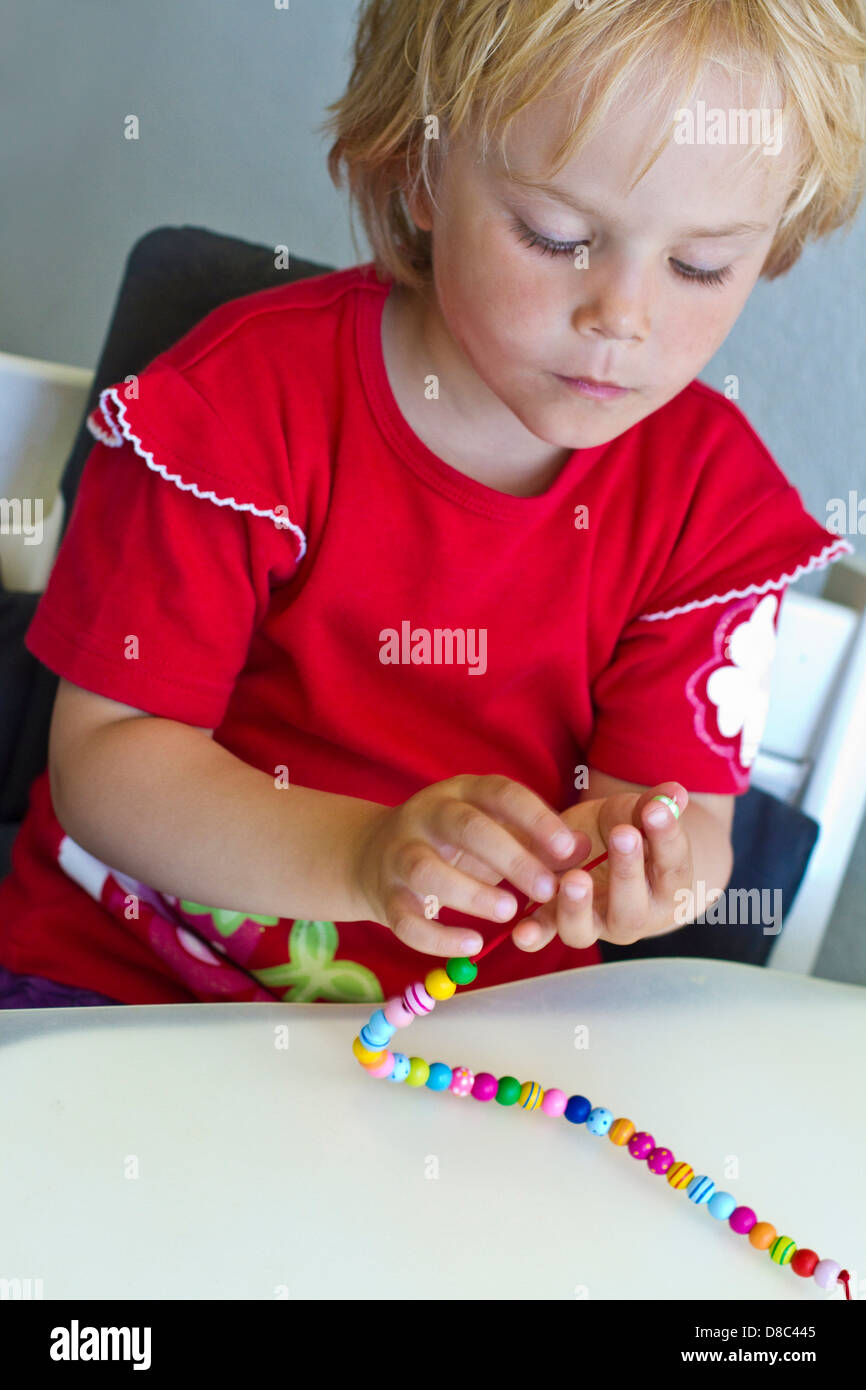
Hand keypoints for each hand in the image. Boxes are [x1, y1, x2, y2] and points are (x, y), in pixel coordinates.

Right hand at [355, 773, 592, 957]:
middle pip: (466, 828)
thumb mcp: (493, 827)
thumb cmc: (454, 842)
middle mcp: (427, 816)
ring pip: (428, 871)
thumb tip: (582, 850)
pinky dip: (438, 937)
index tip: (568, 849)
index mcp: (461, 793)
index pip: (501, 793)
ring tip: (510, 913)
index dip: (536, 819)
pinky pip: (406, 920)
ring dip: (471, 894)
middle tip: (547, 890)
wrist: (374, 854)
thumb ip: (535, 838)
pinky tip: (472, 945)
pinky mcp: (385, 897)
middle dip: (511, 858)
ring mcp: (400, 855)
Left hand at [511, 782, 691, 951]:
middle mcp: (634, 915)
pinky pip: (547, 933)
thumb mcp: (638, 814)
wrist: (602, 851)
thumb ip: (654, 805)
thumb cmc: (628, 829)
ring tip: (575, 878)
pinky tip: (522, 931)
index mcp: (667, 887)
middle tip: (624, 834)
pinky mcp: (558, 921)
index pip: (673, 864)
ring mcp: (594, 924)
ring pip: (586, 929)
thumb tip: (675, 793)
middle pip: (632, 909)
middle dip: (627, 870)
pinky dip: (535, 935)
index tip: (655, 809)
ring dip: (578, 907)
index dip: (666, 837)